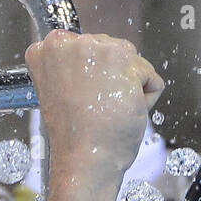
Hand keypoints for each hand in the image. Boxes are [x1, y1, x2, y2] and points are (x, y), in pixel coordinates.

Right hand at [24, 31, 163, 177]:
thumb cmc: (76, 135)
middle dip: (114, 81)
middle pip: (114, 53)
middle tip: (97, 108)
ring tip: (109, 110)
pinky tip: (124, 112)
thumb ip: (75, 70)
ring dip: (131, 89)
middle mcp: (67, 41)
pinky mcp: (121, 59)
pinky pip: (152, 79)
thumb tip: (99, 66)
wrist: (84, 159)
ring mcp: (94, 47)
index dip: (95, 80)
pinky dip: (147, 100)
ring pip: (134, 63)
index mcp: (48, 48)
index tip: (83, 100)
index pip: (90, 51)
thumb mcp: (62, 91)